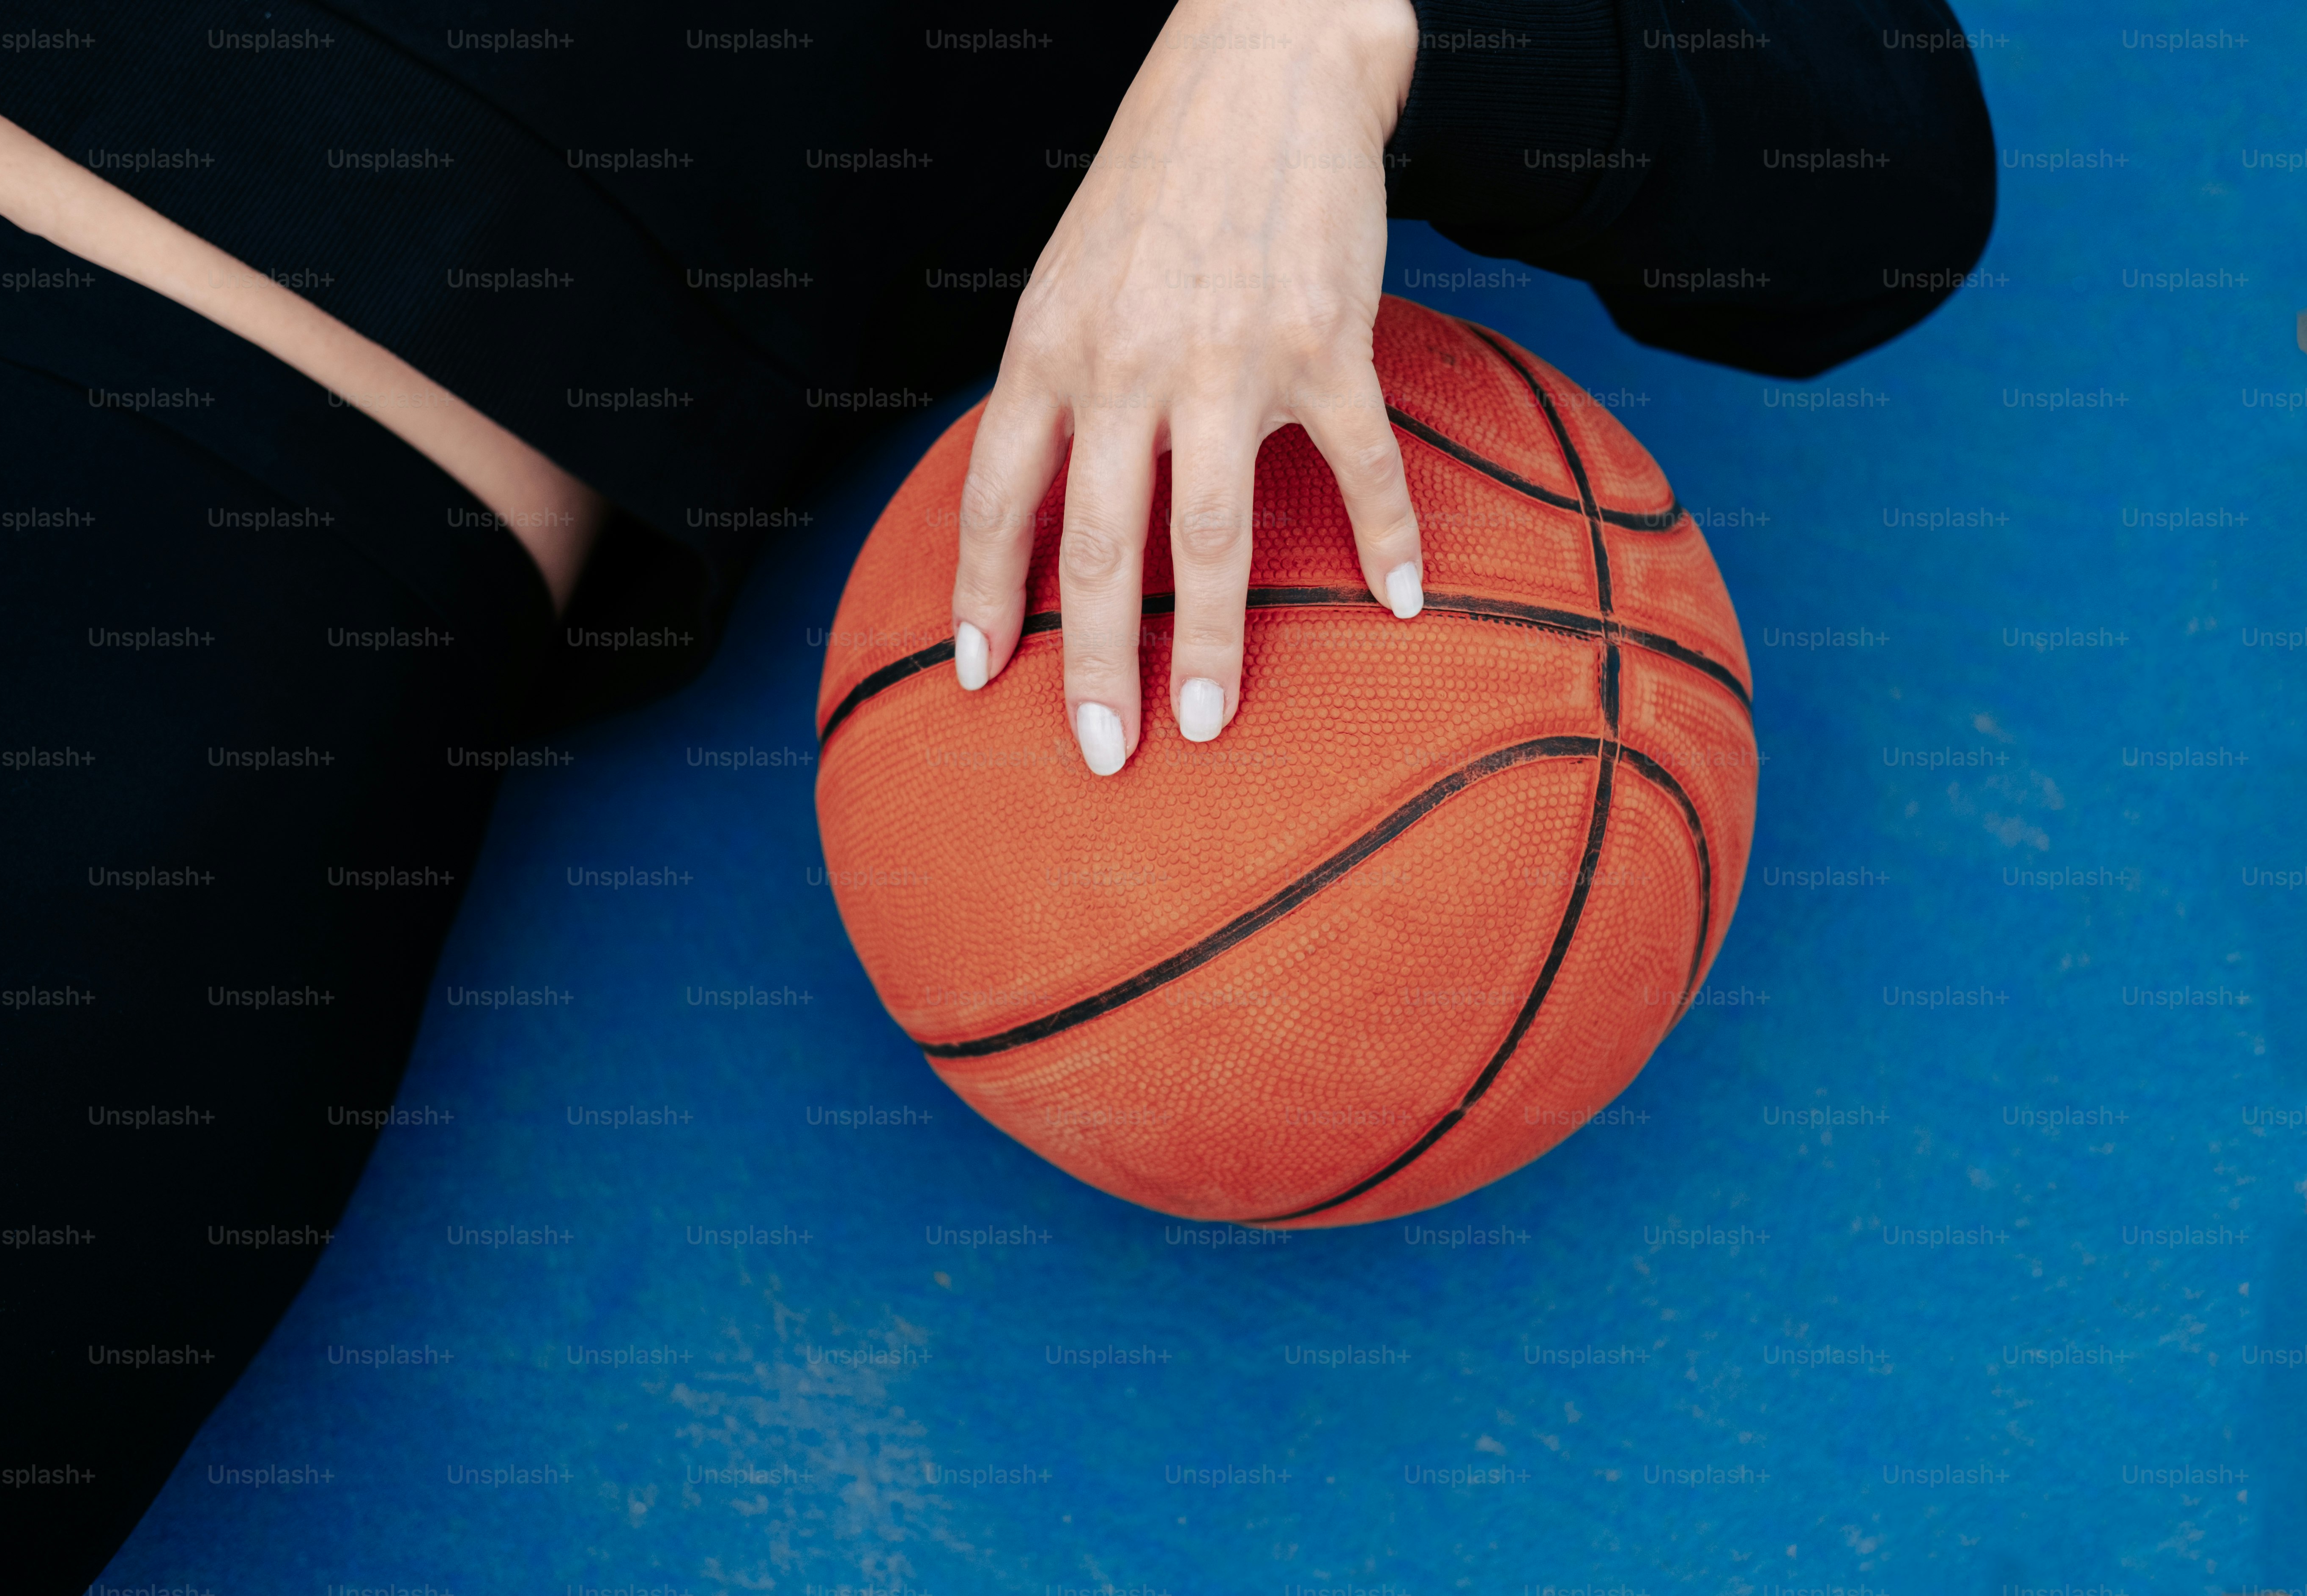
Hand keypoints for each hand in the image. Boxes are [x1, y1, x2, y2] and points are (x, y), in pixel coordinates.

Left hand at [948, 0, 1423, 774]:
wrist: (1261, 63)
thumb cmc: (1156, 184)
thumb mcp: (1065, 281)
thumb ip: (1052, 393)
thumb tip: (1033, 511)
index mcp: (1049, 347)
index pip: (995, 501)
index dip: (983, 600)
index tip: (984, 680)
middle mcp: (1128, 360)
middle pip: (1099, 546)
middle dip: (1096, 665)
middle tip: (1102, 753)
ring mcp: (1230, 355)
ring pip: (1214, 533)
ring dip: (1213, 643)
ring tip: (1210, 723)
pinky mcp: (1326, 341)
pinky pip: (1360, 465)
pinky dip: (1387, 540)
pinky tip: (1400, 603)